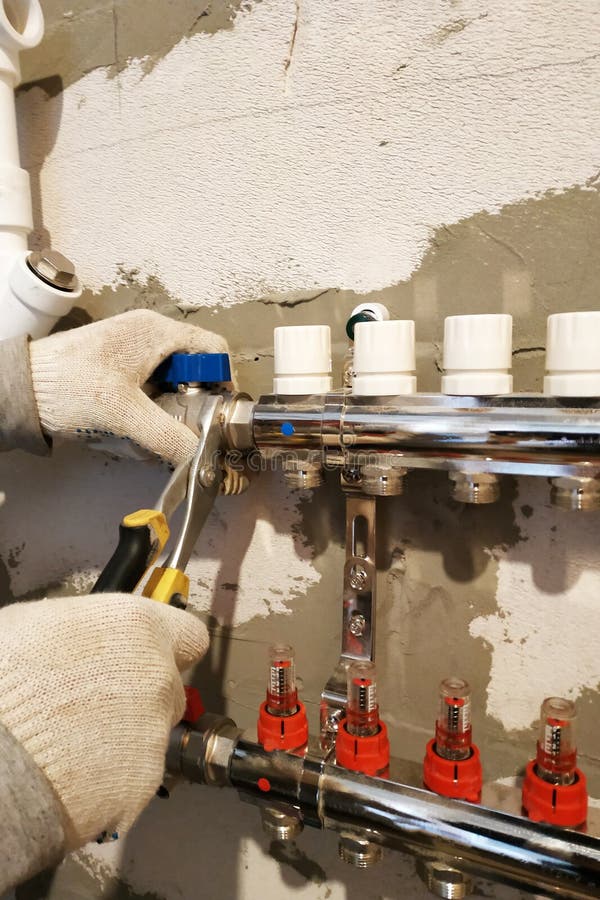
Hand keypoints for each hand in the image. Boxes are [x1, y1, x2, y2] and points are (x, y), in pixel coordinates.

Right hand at [0, 594, 207, 847]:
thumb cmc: (1, 680)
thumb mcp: (38, 623)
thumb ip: (88, 629)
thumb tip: (91, 639)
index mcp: (139, 628)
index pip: (190, 635)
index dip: (169, 648)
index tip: (149, 657)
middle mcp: (158, 678)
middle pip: (169, 688)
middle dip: (142, 697)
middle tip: (95, 705)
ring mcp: (154, 734)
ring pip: (152, 736)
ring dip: (123, 739)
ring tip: (70, 743)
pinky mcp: (141, 785)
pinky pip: (131, 779)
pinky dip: (109, 780)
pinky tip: (70, 774)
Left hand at [29, 310, 229, 465]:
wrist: (20, 389)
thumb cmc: (68, 387)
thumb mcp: (125, 415)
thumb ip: (168, 436)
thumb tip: (198, 455)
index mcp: (156, 331)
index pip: (213, 349)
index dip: (223, 381)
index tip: (218, 411)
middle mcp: (147, 332)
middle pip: (193, 367)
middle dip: (192, 401)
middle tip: (185, 426)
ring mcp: (131, 347)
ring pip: (170, 379)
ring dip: (168, 408)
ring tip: (154, 430)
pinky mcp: (116, 363)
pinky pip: (148, 384)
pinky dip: (149, 406)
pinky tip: (134, 427)